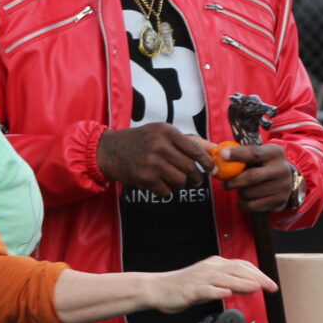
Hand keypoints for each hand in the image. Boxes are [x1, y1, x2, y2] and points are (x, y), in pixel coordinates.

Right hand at [96, 123, 213, 195]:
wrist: (109, 150)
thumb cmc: (140, 141)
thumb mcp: (161, 133)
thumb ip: (187, 142)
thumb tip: (214, 150)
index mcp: (166, 131)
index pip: (195, 149)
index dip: (207, 162)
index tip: (212, 169)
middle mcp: (159, 145)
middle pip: (189, 167)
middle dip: (195, 177)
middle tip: (195, 180)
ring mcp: (151, 162)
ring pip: (180, 181)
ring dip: (180, 185)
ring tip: (174, 181)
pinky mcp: (144, 178)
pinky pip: (167, 191)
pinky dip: (167, 191)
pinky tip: (160, 184)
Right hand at [147, 256, 276, 313]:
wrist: (159, 288)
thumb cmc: (185, 286)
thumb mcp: (211, 282)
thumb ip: (229, 282)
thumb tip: (250, 285)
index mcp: (215, 264)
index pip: (242, 265)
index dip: (258, 273)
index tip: (270, 283)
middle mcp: (210, 268)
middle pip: (237, 270)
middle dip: (256, 277)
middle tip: (270, 286)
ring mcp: (200, 278)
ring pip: (225, 279)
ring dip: (242, 283)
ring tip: (256, 287)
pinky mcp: (191, 289)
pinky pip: (206, 290)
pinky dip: (217, 291)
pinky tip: (226, 294)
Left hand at [219, 144, 295, 212]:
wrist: (285, 179)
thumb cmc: (265, 164)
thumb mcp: (260, 154)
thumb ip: (243, 153)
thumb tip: (220, 155)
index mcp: (276, 153)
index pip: (254, 153)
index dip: (237, 154)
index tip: (222, 155)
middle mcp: (282, 170)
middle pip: (252, 177)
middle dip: (234, 181)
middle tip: (224, 183)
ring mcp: (283, 187)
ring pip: (250, 193)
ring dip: (240, 192)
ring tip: (241, 189)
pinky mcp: (279, 202)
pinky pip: (253, 206)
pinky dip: (243, 204)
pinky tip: (243, 200)